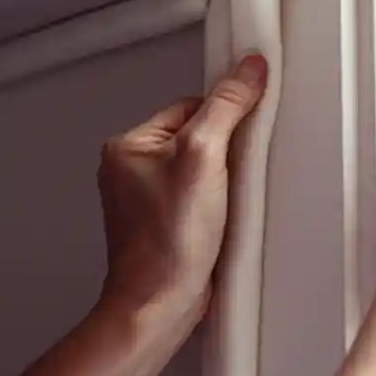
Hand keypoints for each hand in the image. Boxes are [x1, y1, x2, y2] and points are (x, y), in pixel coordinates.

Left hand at [96, 55, 267, 320]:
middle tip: (234, 174)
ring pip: (204, 170)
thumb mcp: (204, 157)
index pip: (190, 106)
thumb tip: (246, 70)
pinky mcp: (170, 225)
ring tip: (229, 202)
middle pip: (200, 137)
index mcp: (128, 145)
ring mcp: (150, 200)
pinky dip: (223, 206)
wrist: (160, 304)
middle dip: (227, 153)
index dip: (223, 116)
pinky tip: (227, 220)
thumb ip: (226, 108)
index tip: (245, 127)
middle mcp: (133, 171)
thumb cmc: (166, 242)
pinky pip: (204, 199)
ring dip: (227, 182)